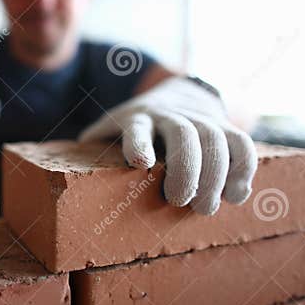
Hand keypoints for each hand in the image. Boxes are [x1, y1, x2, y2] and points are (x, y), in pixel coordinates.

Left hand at [79, 77, 256, 214]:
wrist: (177, 95)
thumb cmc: (136, 126)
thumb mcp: (110, 129)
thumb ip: (94, 146)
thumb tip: (60, 174)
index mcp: (137, 118)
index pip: (137, 128)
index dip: (139, 143)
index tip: (141, 163)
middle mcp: (170, 115)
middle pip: (183, 134)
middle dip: (187, 169)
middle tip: (182, 203)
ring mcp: (201, 118)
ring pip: (216, 137)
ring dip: (216, 175)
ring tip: (207, 208)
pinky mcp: (225, 126)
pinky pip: (242, 142)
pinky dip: (244, 168)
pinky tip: (237, 194)